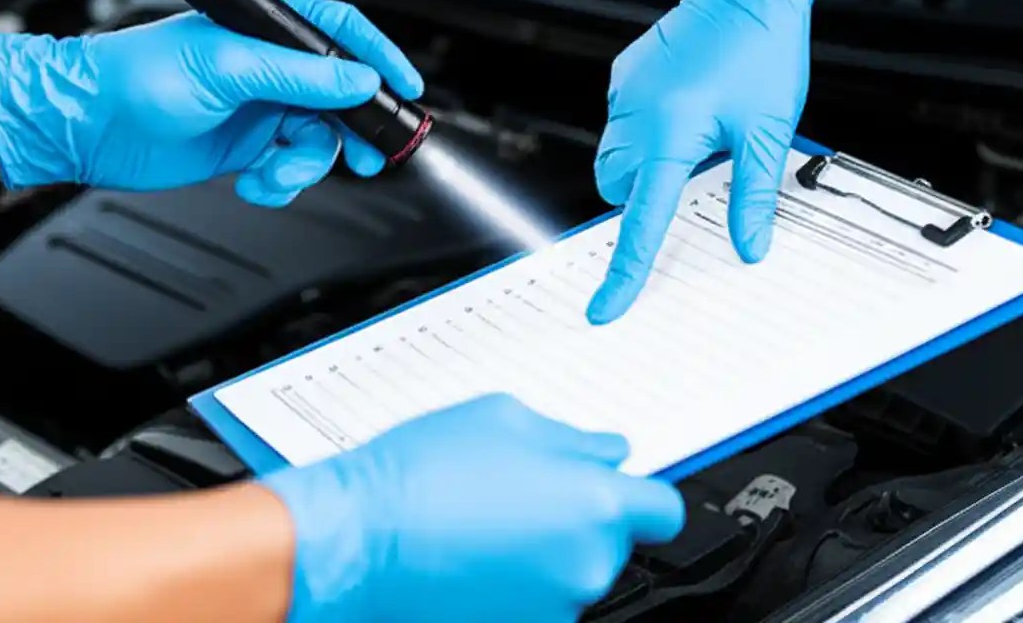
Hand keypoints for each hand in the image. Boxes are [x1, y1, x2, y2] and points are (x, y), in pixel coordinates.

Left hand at [0, 0, 423, 205]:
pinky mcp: (247, 146)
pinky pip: (289, 167)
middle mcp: (268, 68)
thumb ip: (298, 77)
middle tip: (371, 156)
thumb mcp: (226, 69)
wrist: (86, 126)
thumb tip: (357, 82)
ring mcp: (260, 108)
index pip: (340, 33)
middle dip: (356, 129)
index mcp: (264, 31)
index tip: (405, 88)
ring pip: (318, 140)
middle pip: (340, 96)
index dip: (379, 56)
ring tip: (277, 175)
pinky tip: (256, 184)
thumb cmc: (134, 78)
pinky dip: (282, 183)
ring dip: (306, 167)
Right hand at [259, 394, 684, 622]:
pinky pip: (535, 600)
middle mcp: (585, 566)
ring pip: (570, 573)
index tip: (620, 490)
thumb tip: (608, 452)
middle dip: (579, 517)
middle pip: (612, 542)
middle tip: (524, 493)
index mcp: (595, 505)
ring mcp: (553, 608)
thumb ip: (573, 438)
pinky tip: (473, 554)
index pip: (664, 511)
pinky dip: (515, 582)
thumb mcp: (503, 419)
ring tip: (487, 522)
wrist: (358, 540)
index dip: (642, 496)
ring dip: (544, 552)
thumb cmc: (421, 474)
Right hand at [586, 0, 835, 323]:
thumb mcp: (768, 132)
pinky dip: (647, 129)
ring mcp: (625, 93)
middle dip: (645, 194)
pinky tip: (686, 107)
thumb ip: (753, 196)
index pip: (643, 221)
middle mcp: (636, 115)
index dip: (626, 272)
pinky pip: (623, 121)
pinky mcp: (625, 75)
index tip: (606, 307)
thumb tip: (749, 245)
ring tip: (697, 134)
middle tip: (694, 175)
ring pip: (618, 156)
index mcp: (669, 136)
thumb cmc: (761, 50)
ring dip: (647, 162)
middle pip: (619, 187)